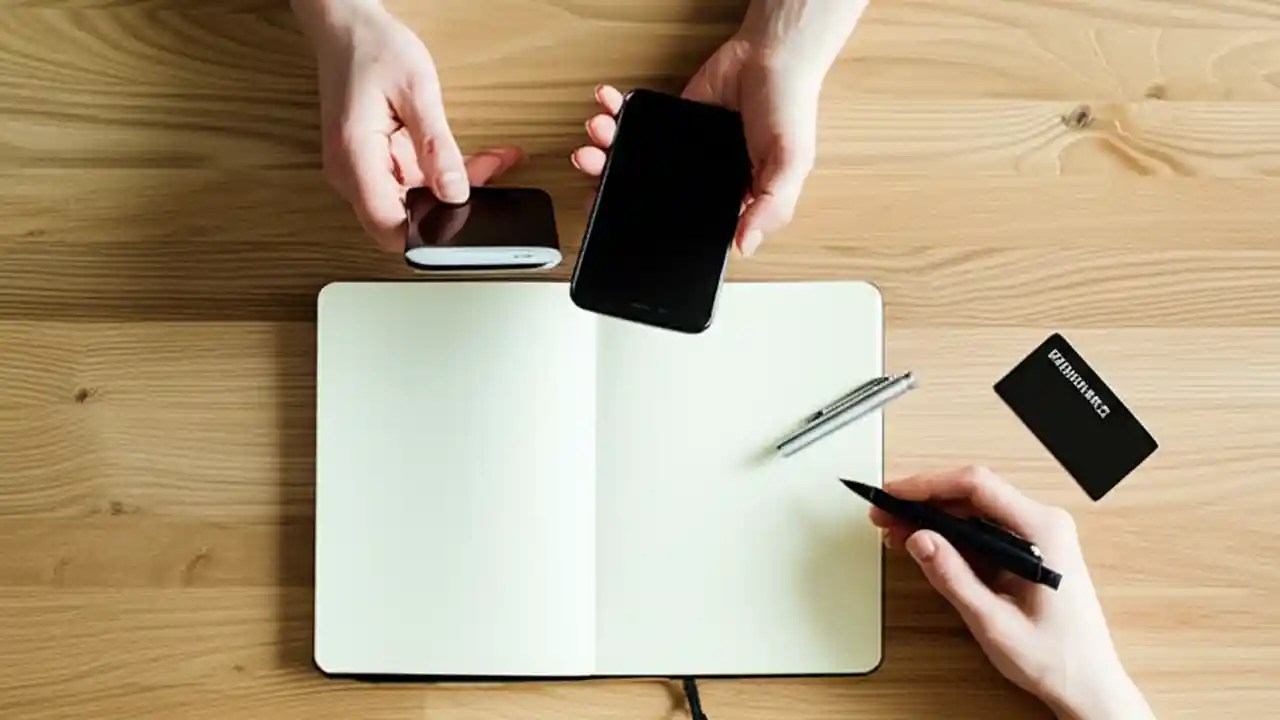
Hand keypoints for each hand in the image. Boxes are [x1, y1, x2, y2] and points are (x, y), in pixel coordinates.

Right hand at [293, 0, 519, 249]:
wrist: (346, 29)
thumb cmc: (373, 50)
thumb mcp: (416, 92)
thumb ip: (437, 147)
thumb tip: (456, 192)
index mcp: (355, 158)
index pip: (389, 225)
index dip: (428, 235)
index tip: (466, 225)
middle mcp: (351, 174)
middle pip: (404, 219)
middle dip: (451, 210)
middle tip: (489, 181)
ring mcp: (361, 172)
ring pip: (412, 204)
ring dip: (452, 191)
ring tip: (489, 162)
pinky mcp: (374, 166)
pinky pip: (411, 185)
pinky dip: (441, 176)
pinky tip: (469, 159)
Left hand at [572, 1, 864, 255]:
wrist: (774, 55)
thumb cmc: (789, 110)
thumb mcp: (790, 166)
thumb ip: (771, 207)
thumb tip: (745, 246)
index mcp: (725, 199)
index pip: (678, 224)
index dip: (642, 224)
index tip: (611, 218)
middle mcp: (696, 180)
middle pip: (641, 191)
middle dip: (609, 182)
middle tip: (592, 167)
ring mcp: (677, 150)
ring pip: (630, 157)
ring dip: (604, 146)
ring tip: (597, 131)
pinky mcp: (667, 120)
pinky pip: (634, 121)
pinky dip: (615, 112)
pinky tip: (607, 104)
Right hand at [872, 466, 1154, 719]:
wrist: (1088, 685)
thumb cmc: (1058, 658)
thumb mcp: (994, 622)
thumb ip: (954, 578)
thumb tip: (920, 540)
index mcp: (1044, 531)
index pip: (977, 486)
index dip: (928, 484)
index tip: (894, 493)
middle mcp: (1043, 525)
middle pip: (971, 493)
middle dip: (923, 500)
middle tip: (883, 512)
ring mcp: (1035, 537)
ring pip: (973, 510)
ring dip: (932, 517)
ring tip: (894, 529)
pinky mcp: (1026, 551)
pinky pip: (982, 530)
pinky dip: (948, 534)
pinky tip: (922, 544)